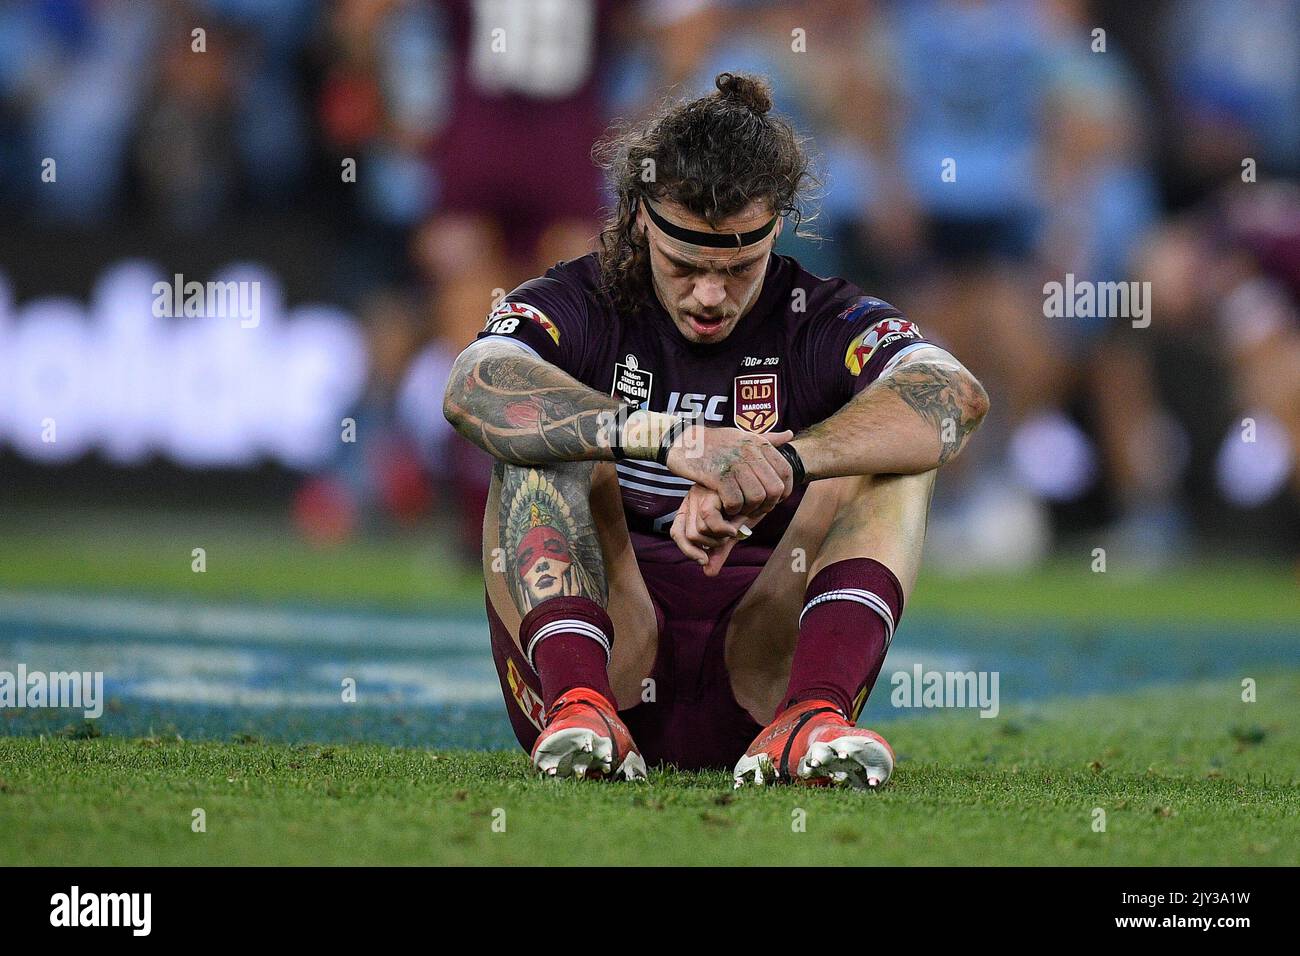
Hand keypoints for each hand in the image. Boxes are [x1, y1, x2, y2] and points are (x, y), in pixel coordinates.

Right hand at [664, 426, 794, 518]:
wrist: (682, 440)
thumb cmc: (714, 441)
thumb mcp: (743, 435)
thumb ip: (767, 439)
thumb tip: (790, 435)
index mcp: (758, 443)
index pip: (785, 470)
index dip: (785, 490)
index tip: (775, 499)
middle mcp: (749, 452)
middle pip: (774, 488)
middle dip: (768, 504)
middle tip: (757, 508)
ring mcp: (734, 464)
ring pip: (756, 497)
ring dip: (750, 509)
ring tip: (741, 508)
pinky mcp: (717, 477)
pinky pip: (735, 501)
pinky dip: (733, 509)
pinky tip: (727, 506)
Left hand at [669, 484, 769, 576]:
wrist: (766, 486)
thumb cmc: (748, 506)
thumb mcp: (731, 531)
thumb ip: (720, 550)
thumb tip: (708, 574)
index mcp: (693, 507)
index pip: (677, 532)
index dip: (688, 551)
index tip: (704, 560)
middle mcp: (693, 499)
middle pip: (688, 535)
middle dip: (711, 544)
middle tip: (729, 536)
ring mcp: (701, 493)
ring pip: (698, 530)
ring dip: (719, 537)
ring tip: (735, 527)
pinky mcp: (712, 490)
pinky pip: (708, 519)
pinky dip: (724, 529)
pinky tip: (737, 524)